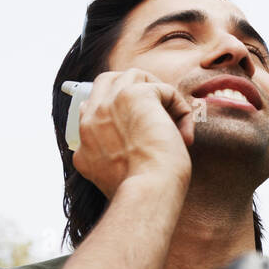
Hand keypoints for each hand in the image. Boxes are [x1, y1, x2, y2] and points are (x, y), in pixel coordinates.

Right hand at [72, 67, 197, 198]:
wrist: (147, 191)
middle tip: (155, 109)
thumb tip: (133, 144)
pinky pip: (163, 89)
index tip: (137, 126)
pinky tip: (185, 134)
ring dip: (157, 93)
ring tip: (172, 117)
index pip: (90, 108)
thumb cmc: (139, 191)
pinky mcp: (135, 94)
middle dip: (132, 89)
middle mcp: (91, 118)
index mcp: (83, 139)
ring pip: (134, 77)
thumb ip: (109, 156)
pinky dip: (179, 108)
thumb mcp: (110, 176)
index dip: (116, 110)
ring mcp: (110, 103)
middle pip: (107, 82)